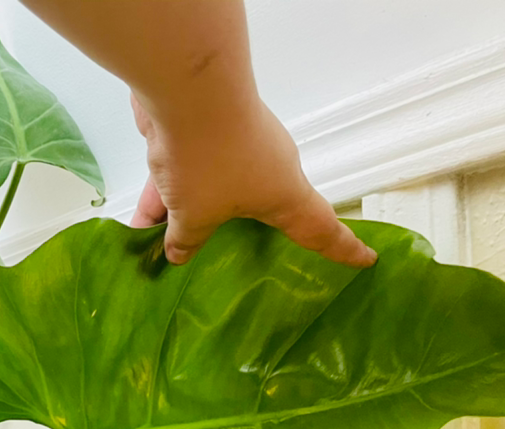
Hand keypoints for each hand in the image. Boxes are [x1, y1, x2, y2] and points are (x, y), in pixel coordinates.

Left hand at [129, 93, 376, 268]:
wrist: (185, 87)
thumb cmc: (209, 160)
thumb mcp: (195, 216)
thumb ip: (187, 242)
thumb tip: (178, 256)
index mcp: (285, 194)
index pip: (322, 229)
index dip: (344, 250)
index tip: (367, 261)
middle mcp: (267, 168)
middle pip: (262, 210)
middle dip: (244, 236)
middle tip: (239, 265)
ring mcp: (234, 147)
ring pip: (213, 194)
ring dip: (187, 220)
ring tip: (163, 255)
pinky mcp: (202, 134)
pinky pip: (185, 177)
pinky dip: (164, 199)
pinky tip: (137, 226)